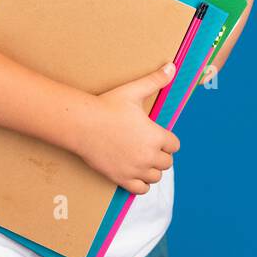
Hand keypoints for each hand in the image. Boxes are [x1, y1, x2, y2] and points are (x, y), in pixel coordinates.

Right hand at [72, 62, 180, 194]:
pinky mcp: (121, 178)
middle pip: (167, 162)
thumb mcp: (133, 91)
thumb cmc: (107, 106)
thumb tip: (172, 67)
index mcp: (156, 136)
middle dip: (160, 154)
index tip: (157, 134)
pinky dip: (141, 184)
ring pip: (156, 177)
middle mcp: (149, 156)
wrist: (82, 124)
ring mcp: (135, 169)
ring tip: (142, 158)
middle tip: (148, 145)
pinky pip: (141, 189)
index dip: (167, 140)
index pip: (174, 145)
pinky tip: (134, 172)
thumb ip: (155, 80)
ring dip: (152, 169)